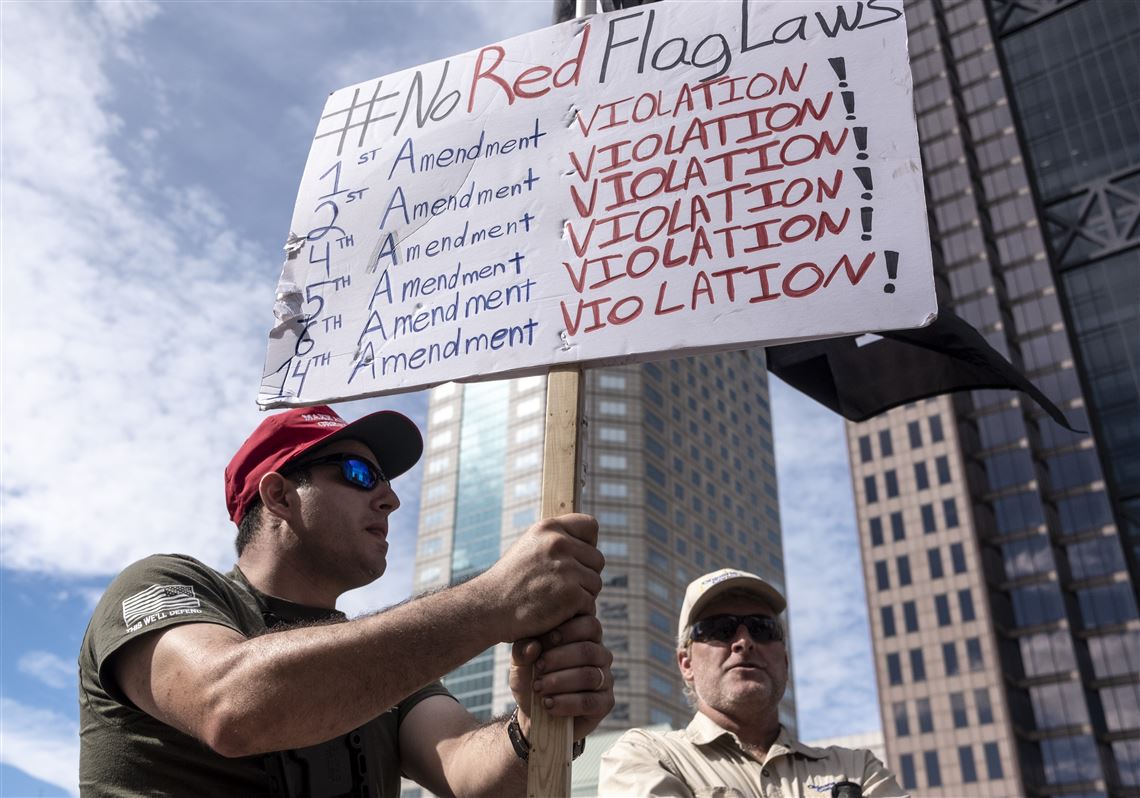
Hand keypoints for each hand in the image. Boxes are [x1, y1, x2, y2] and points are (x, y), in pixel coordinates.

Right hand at [476, 514, 603, 642]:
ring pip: (595, 583)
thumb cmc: (508, 582)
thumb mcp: (528, 547)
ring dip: (582, 595)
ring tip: (556, 600)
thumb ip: (555, 541)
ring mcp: (566, 568)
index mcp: (548, 528)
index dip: (588, 545)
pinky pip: (589, 603)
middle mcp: (559, 543)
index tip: (576, 560)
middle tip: (563, 588)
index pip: (590, 526)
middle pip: (597, 559)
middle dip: (586, 575)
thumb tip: (587, 543)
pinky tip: (556, 613)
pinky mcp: (571, 594)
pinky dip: (576, 612)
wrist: (488, 608)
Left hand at [510, 615, 614, 740]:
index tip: (545, 640)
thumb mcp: (521, 663)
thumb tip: (533, 646)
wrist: (534, 713)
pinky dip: (566, 703)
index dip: (568, 631)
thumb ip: (523, 651)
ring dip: (560, 682)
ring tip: (539, 688)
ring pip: (589, 676)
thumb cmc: (531, 679)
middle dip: (559, 659)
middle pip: (588, 650)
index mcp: (585, 637)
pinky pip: (590, 701)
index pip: (589, 625)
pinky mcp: (605, 703)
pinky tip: (548, 704)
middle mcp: (600, 655)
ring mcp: (605, 679)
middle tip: (539, 667)